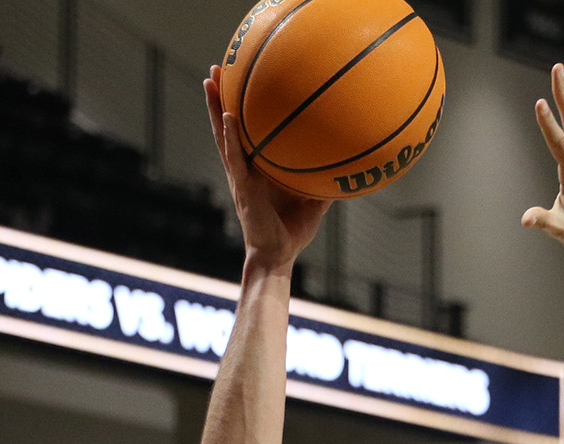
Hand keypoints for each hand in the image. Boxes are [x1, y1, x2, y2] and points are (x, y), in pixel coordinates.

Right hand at [204, 68, 330, 268]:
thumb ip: (327, 183)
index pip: (246, 131)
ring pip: (223, 135)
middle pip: (228, 125)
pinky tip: (228, 116)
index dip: (241, 107)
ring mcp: (240, 176)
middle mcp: (245, 167)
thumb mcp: (315, 202)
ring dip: (215, 107)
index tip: (241, 79)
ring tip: (211, 80)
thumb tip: (352, 166)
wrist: (277, 256)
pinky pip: (234, 158)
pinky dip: (230, 136)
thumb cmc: (293, 232)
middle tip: (218, 66)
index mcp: (257, 168)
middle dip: (221, 96)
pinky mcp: (242, 188)